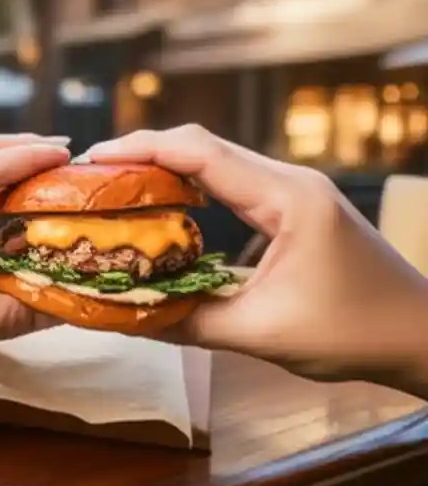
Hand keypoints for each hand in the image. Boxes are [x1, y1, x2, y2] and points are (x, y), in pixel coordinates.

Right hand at [88, 125, 427, 394]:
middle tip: (91, 175)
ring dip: (167, 168)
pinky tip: (163, 206)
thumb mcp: (259, 333)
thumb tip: (121, 318)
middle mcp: (291, 182)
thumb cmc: (354, 333)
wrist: (422, 339)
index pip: (200, 152)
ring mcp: (296, 193)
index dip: (141, 149)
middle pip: (204, 146)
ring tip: (115, 186)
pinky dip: (192, 188)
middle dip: (143, 153)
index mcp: (286, 197)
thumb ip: (186, 322)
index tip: (93, 161)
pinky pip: (234, 185)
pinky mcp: (297, 211)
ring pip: (219, 162)